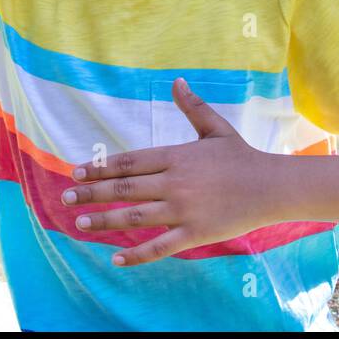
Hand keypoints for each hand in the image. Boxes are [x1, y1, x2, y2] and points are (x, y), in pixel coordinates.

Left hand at [62, 77, 275, 266]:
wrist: (272, 187)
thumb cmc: (242, 157)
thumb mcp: (215, 128)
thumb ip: (192, 107)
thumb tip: (177, 80)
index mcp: (176, 156)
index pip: (129, 162)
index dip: (100, 167)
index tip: (77, 172)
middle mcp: (175, 183)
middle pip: (125, 188)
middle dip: (92, 193)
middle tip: (66, 198)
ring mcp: (183, 210)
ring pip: (135, 217)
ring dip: (105, 220)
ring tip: (80, 223)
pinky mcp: (194, 233)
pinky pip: (159, 246)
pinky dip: (136, 254)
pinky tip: (116, 257)